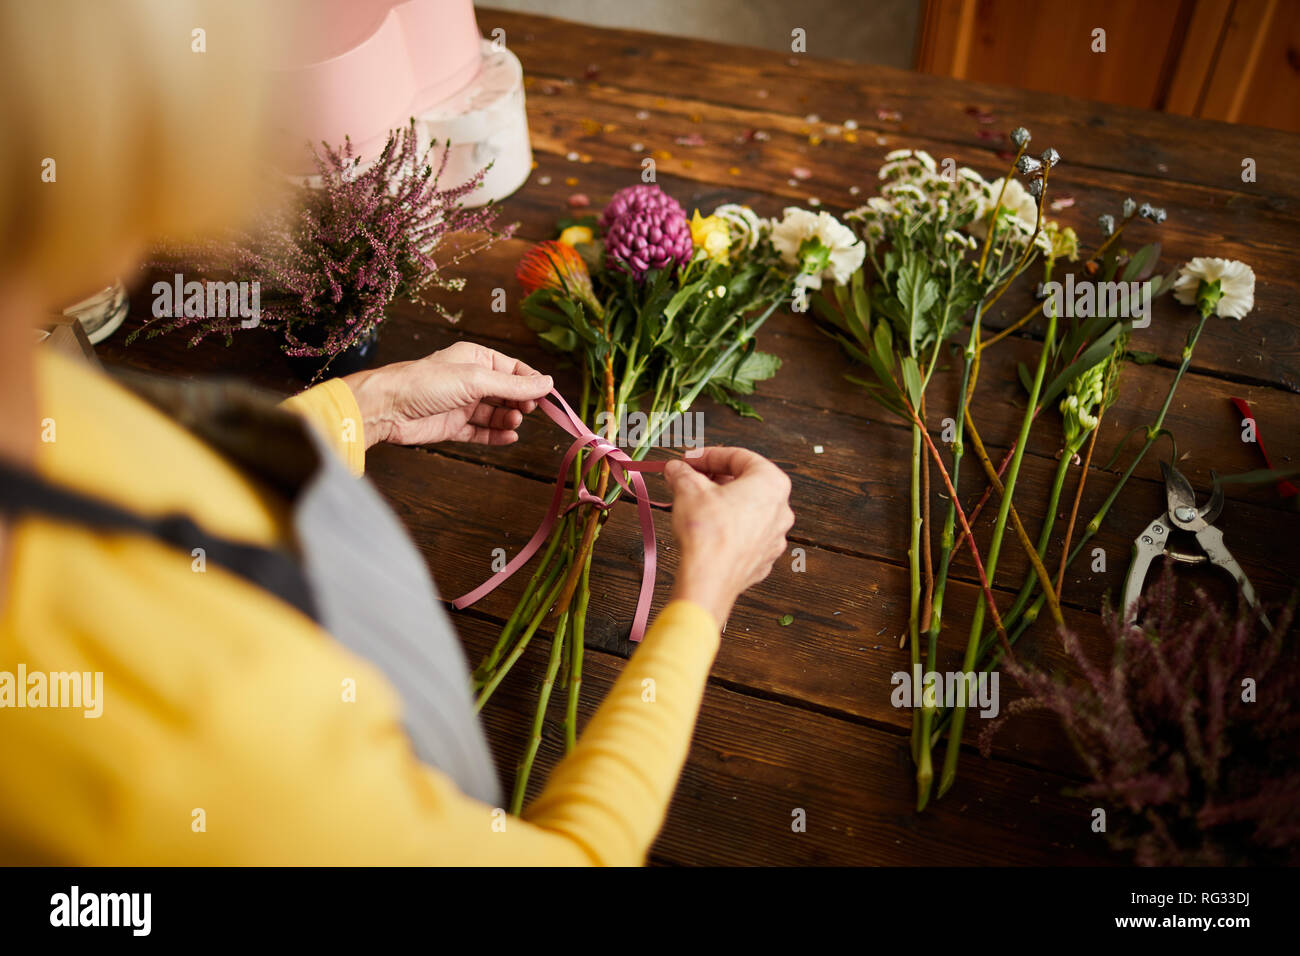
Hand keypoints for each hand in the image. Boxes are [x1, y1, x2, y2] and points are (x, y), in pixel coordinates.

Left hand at [341, 341, 552, 447]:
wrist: (387, 408)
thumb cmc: (425, 383)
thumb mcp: (475, 380)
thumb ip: (512, 385)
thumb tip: (546, 384)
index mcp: (475, 358)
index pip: (513, 369)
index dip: (530, 382)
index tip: (546, 395)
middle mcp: (470, 380)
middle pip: (507, 392)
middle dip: (520, 401)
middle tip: (528, 410)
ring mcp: (462, 404)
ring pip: (496, 413)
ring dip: (509, 419)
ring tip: (514, 422)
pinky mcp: (454, 426)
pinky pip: (482, 432)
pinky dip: (497, 435)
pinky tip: (510, 437)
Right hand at [663, 447, 793, 628]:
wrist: (710, 579)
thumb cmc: (707, 530)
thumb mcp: (688, 489)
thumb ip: (683, 472)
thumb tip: (675, 468)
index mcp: (771, 482)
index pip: (739, 456)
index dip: (708, 455)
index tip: (688, 460)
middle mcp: (781, 509)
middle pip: (746, 482)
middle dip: (715, 479)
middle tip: (690, 479)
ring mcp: (775, 537)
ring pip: (747, 510)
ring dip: (722, 503)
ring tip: (695, 504)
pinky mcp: (763, 559)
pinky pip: (746, 535)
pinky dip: (728, 528)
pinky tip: (706, 530)